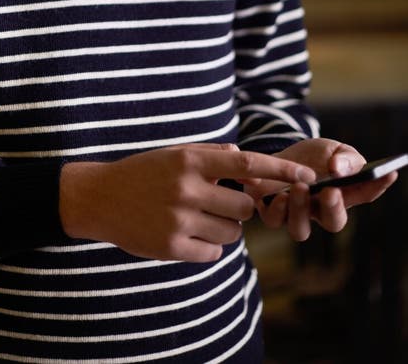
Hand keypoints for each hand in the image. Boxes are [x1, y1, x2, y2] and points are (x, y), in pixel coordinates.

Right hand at [59, 142, 315, 262]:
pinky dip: (207, 247)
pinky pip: (213, 253)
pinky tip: (184, 234)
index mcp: (190, 160)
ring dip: (223, 229)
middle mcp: (187, 188)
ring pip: (232, 233)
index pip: (247, 164)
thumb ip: (211, 154)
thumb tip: (246, 159)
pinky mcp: (172, 246)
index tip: (309, 178)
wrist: (99, 197)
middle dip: (238, 208)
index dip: (281, 172)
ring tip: (196, 218)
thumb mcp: (174, 153)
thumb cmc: (142, 172)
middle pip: (244, 207)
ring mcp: (180, 219)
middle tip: (216, 203)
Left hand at [249, 138, 397, 240]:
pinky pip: (274, 220)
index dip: (378, 186)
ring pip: (300, 230)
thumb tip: (339, 169)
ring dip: (301, 210)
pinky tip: (278, 195)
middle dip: (334, 208)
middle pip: (333, 221)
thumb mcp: (332, 150)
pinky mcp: (272, 212)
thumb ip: (345, 158)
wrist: (276, 158)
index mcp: (343, 195)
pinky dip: (276, 209)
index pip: (366, 193)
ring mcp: (296, 215)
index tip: (389, 173)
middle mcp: (321, 210)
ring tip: (300, 187)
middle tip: (331, 191)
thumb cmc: (310, 158)